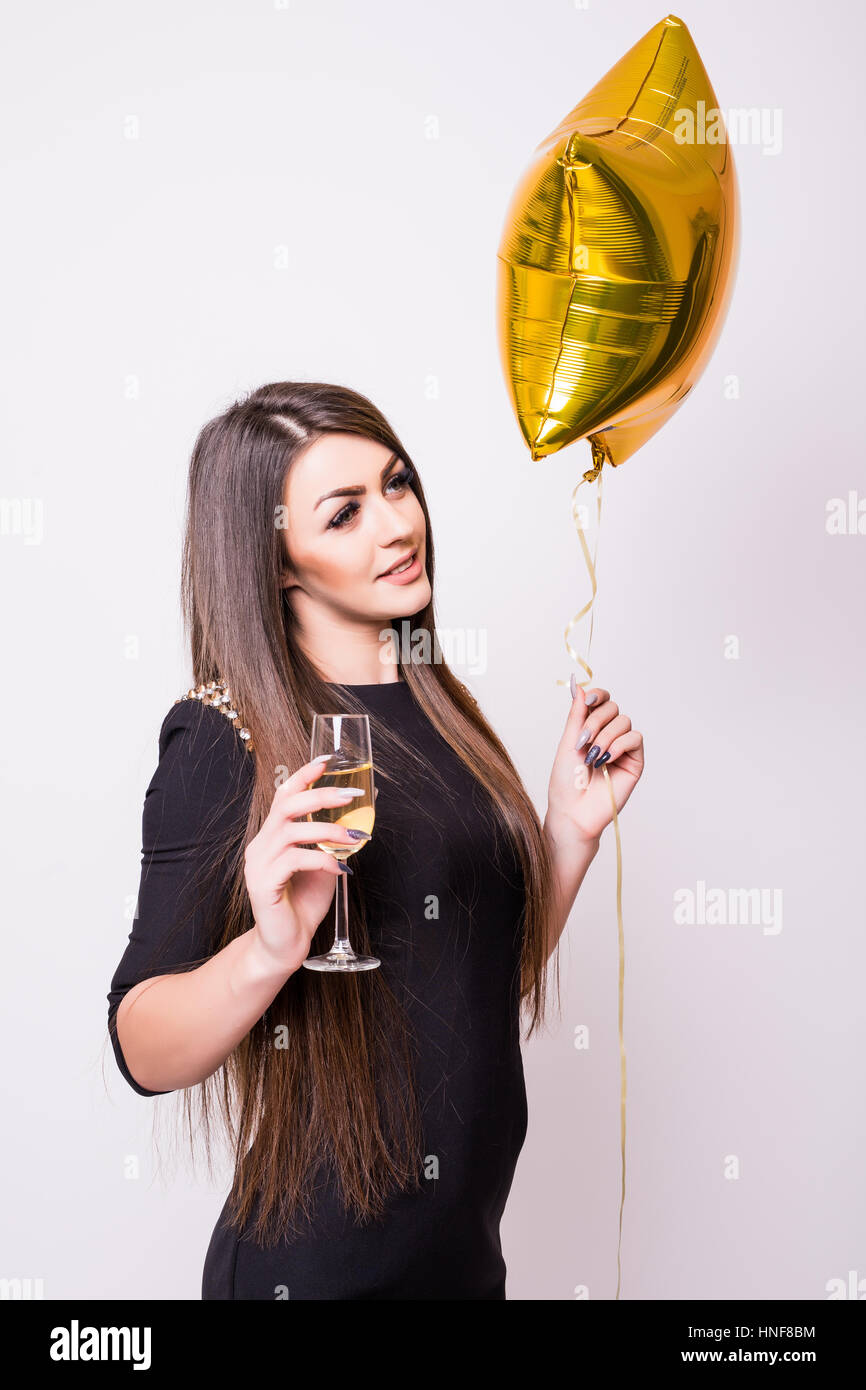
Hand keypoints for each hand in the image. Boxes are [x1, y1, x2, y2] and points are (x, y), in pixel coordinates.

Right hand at [244, 757, 364, 973]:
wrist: (285, 944)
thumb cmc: (303, 903)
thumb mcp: (324, 866)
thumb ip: (332, 843)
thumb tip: (358, 817)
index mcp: (272, 836)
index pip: (283, 795)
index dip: (303, 776)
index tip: (326, 761)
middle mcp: (261, 845)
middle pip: (287, 805)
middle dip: (321, 795)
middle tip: (351, 797)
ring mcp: (259, 864)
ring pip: (291, 831)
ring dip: (327, 830)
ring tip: (353, 838)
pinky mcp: (263, 885)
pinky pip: (294, 861)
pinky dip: (322, 860)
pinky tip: (340, 869)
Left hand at [546, 677, 644, 846]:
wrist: (573, 811)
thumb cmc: (566, 782)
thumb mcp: (568, 742)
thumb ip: (577, 715)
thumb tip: (580, 687)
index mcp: (591, 729)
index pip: (602, 701)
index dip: (598, 695)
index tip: (589, 699)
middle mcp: (608, 736)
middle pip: (613, 708)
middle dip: (596, 721)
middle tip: (582, 741)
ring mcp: (622, 749)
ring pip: (624, 722)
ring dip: (605, 736)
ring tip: (592, 756)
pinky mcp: (634, 762)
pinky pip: (634, 738)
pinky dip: (619, 744)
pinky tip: (606, 758)